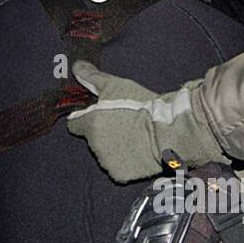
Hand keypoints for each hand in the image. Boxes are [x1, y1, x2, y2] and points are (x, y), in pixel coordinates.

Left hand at [65, 61, 222, 182]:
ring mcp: (107, 162)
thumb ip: (91, 77)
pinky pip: (118, 167)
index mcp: (90, 124)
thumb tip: (76, 67)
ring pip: (104, 153)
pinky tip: (138, 150)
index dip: (86, 117)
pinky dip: (126, 161)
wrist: (168, 130)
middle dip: (103, 131)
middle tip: (124, 123)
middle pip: (92, 138)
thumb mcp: (115, 85)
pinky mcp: (120, 175)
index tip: (100, 114)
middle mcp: (94, 145)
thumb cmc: (141, 105)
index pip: (75, 123)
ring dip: (114, 146)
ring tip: (134, 136)